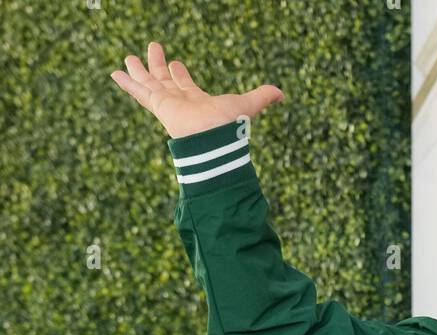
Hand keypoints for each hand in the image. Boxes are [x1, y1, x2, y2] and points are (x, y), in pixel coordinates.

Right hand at [109, 41, 283, 138]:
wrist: (213, 142)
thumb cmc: (228, 127)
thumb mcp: (246, 105)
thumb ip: (262, 97)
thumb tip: (282, 93)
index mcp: (198, 103)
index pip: (185, 85)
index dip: (180, 75)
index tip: (175, 63)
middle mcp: (181, 104)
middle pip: (165, 81)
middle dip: (159, 66)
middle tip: (153, 48)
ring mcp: (168, 105)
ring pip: (150, 83)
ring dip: (140, 70)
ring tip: (127, 57)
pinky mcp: (158, 106)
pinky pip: (140, 91)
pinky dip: (128, 83)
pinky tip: (114, 73)